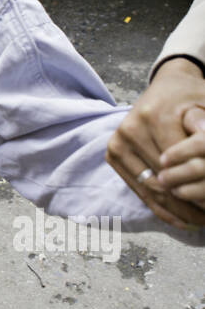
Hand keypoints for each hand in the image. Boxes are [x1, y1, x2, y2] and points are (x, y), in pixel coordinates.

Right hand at [106, 58, 204, 226]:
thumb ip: (204, 126)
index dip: (199, 187)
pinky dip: (161, 209)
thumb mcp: (203, 106)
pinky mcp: (112, 154)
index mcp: (153, 117)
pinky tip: (181, 221)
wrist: (165, 86)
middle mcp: (130, 130)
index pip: (178, 164)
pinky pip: (139, 190)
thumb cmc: (189, 98)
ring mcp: (118, 143)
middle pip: (164, 180)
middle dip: (189, 204)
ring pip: (151, 190)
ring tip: (199, 222)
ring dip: (177, 211)